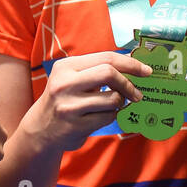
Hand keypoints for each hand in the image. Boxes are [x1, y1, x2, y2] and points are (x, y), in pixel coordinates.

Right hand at [21, 51, 152, 151]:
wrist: (40, 129)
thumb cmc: (64, 98)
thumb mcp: (71, 77)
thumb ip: (97, 69)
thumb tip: (133, 63)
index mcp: (65, 66)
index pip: (106, 58)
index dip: (130, 63)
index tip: (146, 71)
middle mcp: (64, 84)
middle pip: (109, 73)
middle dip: (128, 83)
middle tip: (137, 93)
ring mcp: (69, 106)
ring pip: (113, 99)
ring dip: (119, 102)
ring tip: (113, 104)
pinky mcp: (76, 126)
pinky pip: (108, 117)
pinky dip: (112, 116)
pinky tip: (102, 115)